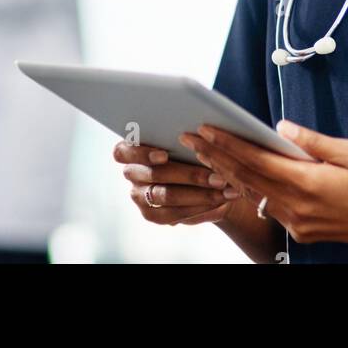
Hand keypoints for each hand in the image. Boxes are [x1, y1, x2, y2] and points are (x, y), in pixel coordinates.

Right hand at [114, 139, 240, 226]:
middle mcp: (131, 172)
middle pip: (154, 175)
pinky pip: (174, 214)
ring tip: (224, 190)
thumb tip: (202, 134)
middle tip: (218, 177)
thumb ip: (185, 138)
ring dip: (200, 193)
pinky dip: (199, 207)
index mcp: (130, 149)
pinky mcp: (151, 214)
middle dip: (190, 175)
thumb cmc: (190, 150)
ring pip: (166, 195)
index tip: (165, 156)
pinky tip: (219, 202)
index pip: (122, 151)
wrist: (201, 177)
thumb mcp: (186, 140)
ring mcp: (139, 195)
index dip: (142, 154)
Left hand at [180, 120, 347, 255]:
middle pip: (247, 177)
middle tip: (193, 139)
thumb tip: (281, 128)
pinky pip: (269, 206)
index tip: (207, 129)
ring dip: (229, 172)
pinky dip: (250, 189)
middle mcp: (298, 206)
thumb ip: (311, 141)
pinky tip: (238, 176)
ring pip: (254, 193)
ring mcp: (298, 222)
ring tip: (208, 154)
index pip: (257, 160)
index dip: (228, 143)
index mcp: (308, 183)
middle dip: (217, 156)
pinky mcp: (301, 230)